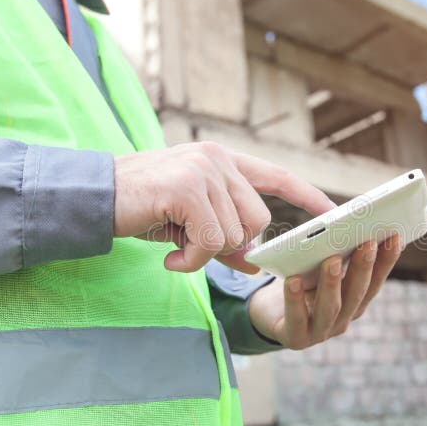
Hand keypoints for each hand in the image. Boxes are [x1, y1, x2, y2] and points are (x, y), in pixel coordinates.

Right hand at [113, 142, 334, 272]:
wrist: (92, 199)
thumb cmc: (143, 210)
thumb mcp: (191, 224)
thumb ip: (227, 239)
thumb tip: (258, 266)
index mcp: (223, 162)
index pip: (277, 176)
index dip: (308, 196)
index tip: (334, 215)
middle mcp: (218, 159)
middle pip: (257, 219)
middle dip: (232, 245)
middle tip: (195, 248)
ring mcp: (203, 169)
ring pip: (235, 233)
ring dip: (206, 254)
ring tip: (177, 248)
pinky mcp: (187, 187)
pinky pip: (211, 241)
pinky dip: (193, 261)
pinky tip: (170, 260)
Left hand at [248, 234, 403, 348]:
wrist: (265, 313)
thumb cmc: (298, 283)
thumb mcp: (317, 268)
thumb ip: (334, 254)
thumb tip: (344, 221)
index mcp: (354, 302)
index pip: (375, 281)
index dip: (386, 261)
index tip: (395, 237)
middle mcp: (342, 320)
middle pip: (357, 294)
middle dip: (363, 268)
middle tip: (367, 242)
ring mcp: (320, 332)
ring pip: (331, 308)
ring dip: (333, 283)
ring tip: (332, 260)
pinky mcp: (295, 339)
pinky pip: (296, 319)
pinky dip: (295, 300)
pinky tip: (293, 281)